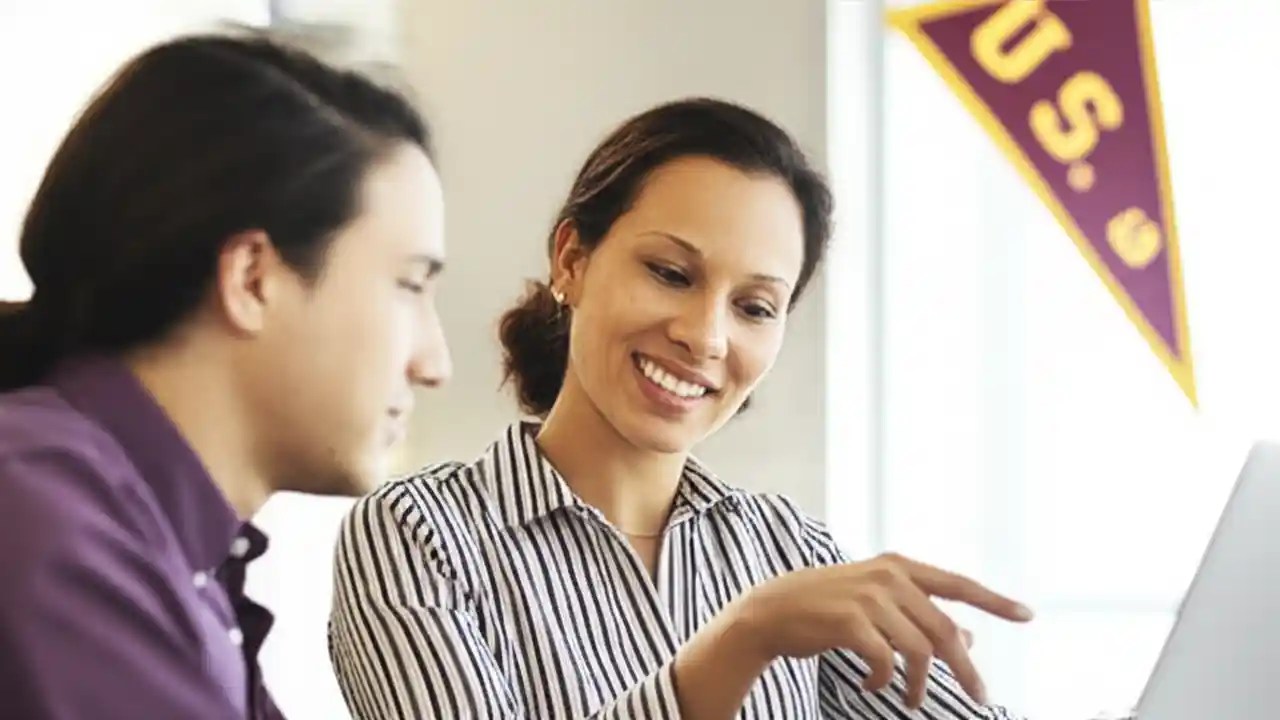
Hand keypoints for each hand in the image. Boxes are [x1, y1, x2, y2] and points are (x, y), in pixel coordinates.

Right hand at [729, 552, 1032, 708]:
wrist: (770, 610)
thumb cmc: (826, 607)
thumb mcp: (876, 603)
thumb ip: (919, 615)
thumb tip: (968, 639)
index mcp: (899, 566)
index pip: (958, 584)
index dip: (995, 601)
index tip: (1028, 615)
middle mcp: (888, 576)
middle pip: (944, 630)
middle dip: (965, 669)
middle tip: (980, 697)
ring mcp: (869, 596)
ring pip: (918, 650)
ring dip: (918, 684)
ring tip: (909, 700)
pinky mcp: (849, 620)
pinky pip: (885, 661)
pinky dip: (884, 681)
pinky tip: (871, 686)